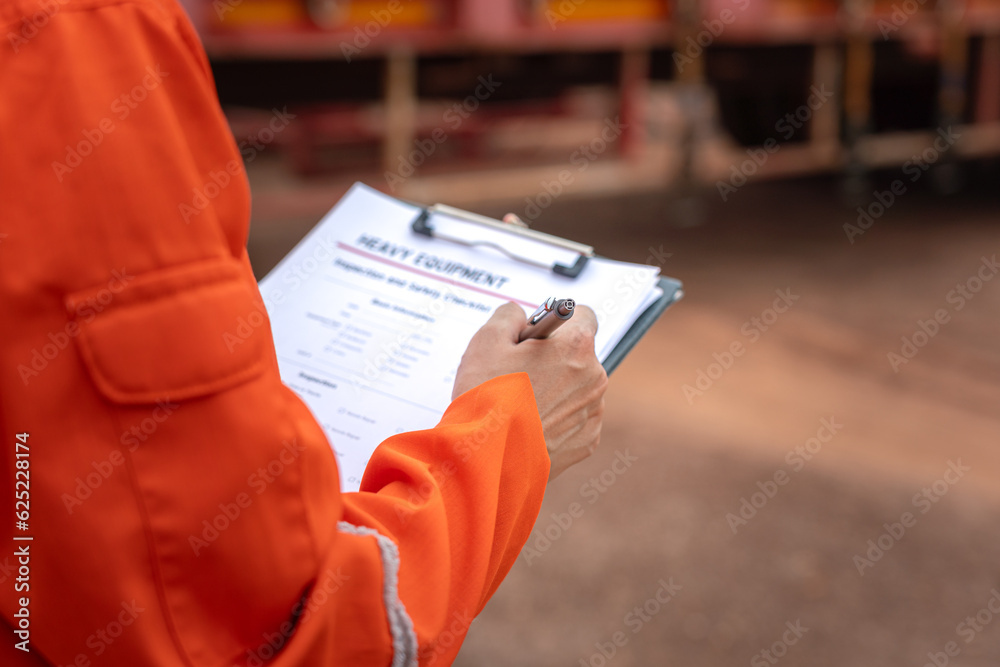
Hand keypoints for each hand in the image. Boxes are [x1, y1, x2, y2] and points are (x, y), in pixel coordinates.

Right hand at [452, 302, 608, 479]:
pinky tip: (530, 424)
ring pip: (577, 387)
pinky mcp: (587, 440)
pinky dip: (557, 418)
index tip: (536, 335)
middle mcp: (594, 376)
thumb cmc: (487, 399)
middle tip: (519, 372)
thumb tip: (519, 315)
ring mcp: (593, 411)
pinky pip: (575, 419)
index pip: (583, 315)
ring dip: (556, 389)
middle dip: (553, 358)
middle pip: (578, 354)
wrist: (488, 460)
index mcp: (576, 346)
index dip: (556, 321)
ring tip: (520, 403)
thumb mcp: (486, 340)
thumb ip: (508, 315)